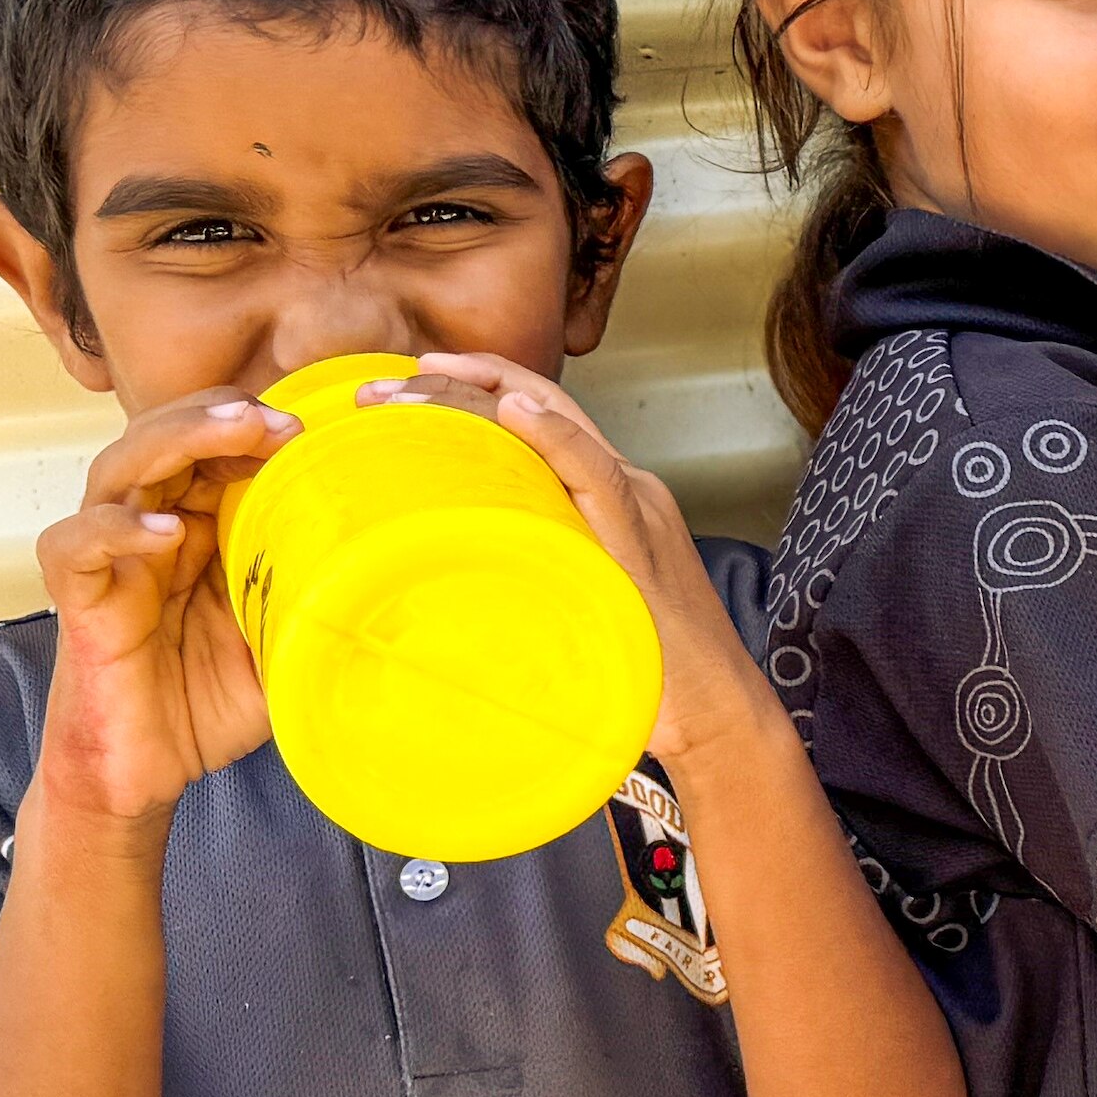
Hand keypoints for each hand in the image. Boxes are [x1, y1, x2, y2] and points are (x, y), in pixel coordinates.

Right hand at [34, 389, 297, 821]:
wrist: (147, 775)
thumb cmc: (207, 702)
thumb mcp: (287, 641)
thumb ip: (321, 598)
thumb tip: (407, 576)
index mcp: (201, 530)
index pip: (215, 450)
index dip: (257, 428)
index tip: (319, 430)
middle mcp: (151, 532)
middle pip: (166, 438)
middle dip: (220, 416)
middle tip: (279, 420)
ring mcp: (112, 562)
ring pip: (118, 470)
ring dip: (175, 440)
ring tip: (234, 433)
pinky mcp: (80, 602)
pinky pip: (75, 546)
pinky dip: (115, 528)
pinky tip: (165, 531)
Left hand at [397, 354, 760, 757]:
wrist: (718, 713)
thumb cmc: (647, 678)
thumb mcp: (569, 611)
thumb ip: (523, 581)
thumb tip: (438, 596)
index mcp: (608, 501)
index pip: (535, 421)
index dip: (471, 393)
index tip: (404, 390)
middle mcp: (624, 490)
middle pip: (538, 405)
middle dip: (455, 383)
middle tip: (378, 391)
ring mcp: (636, 509)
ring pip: (559, 422)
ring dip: (478, 398)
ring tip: (409, 395)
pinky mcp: (640, 540)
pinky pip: (595, 474)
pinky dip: (554, 436)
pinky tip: (514, 411)